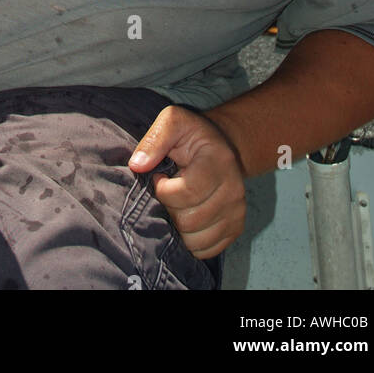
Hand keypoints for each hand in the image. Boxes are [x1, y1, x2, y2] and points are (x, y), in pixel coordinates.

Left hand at [127, 105, 245, 258]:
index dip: (163, 189)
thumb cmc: (193, 135)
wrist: (223, 146)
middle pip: (189, 221)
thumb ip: (154, 140)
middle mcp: (234, 191)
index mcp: (219, 162)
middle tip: (169, 191)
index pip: (186, 193)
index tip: (160, 177)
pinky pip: (205, 251)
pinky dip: (190, 240)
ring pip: (195, 241)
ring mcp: (237, 212)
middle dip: (169, 208)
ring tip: (178, 203)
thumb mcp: (173, 122)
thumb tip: (137, 166)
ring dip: (178, 226)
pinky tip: (188, 216)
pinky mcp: (235, 229)